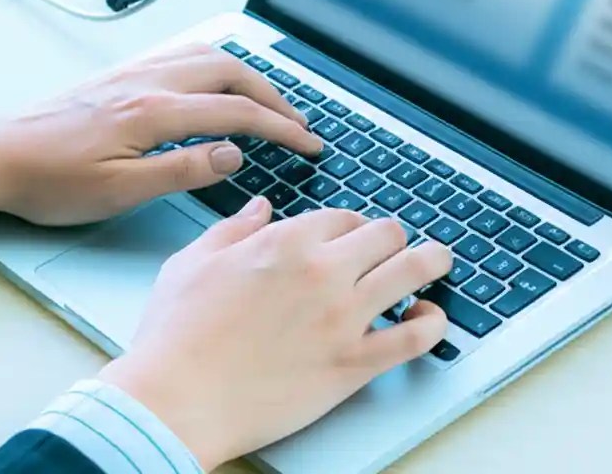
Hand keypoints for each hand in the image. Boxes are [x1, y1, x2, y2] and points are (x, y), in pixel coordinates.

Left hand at [0, 43, 323, 224]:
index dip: (281, 128)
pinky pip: (184, 54)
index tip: (309, 144)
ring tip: (270, 101)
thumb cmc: (50, 180)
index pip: (238, 111)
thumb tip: (234, 153)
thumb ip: (183, 169)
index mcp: (154, 112)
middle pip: (232, 72)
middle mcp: (149, 81)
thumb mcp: (120, 191)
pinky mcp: (122, 75)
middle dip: (275, 96)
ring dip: (249, 75)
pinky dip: (217, 64)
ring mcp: (135, 72)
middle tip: (299, 124)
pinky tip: (219, 80)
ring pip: (210, 56)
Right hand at [98, 199, 452, 469]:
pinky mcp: (355, 364)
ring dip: (432, 262)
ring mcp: (344, 318)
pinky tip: (427, 316)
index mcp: (285, 242)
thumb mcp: (191, 263)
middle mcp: (323, 271)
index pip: (344, 217)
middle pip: (387, 234)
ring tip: (437, 263)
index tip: (352, 240)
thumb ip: (233, 230)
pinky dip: (433, 322)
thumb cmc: (175, 337)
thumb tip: (261, 208)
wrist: (175, 403)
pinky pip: (417, 337)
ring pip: (414, 270)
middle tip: (394, 250)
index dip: (352, 227)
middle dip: (392, 239)